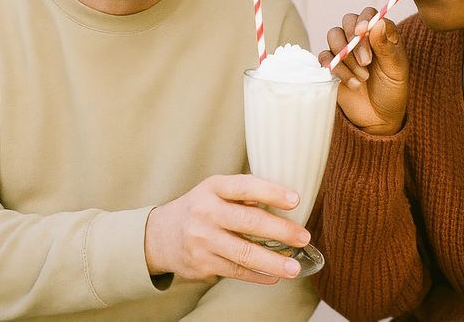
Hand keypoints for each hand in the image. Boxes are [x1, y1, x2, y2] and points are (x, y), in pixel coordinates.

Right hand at [144, 174, 309, 283]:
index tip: (296, 201)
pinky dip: (258, 275)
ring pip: (244, 253)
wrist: (160, 235)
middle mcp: (206, 212)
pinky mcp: (201, 263)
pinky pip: (236, 271)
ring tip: (294, 267)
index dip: (271, 192)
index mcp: (213, 188)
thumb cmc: (200, 208)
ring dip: (273, 262)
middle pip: (248, 222)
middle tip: (304, 237)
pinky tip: (274, 276)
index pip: (245, 187)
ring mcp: (202, 240)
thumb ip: (243, 194)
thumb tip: (286, 203)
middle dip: (280, 230)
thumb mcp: (215, 191)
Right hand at [319, 8, 408, 135]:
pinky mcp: (331, 65)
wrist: (379, 117)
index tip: (362, 31)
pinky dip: (337, 69)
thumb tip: (378, 23)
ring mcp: (344, 51)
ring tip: (363, 77)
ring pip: (334, 36)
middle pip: (347, 21)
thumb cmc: (392, 90)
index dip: (364, 19)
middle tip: (366, 62)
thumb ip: (387, 46)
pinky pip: (324, 57)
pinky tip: (353, 84)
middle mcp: (360, 38)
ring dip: (347, 56)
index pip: (369, 15)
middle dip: (354, 40)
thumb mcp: (396, 70)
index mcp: (380, 34)